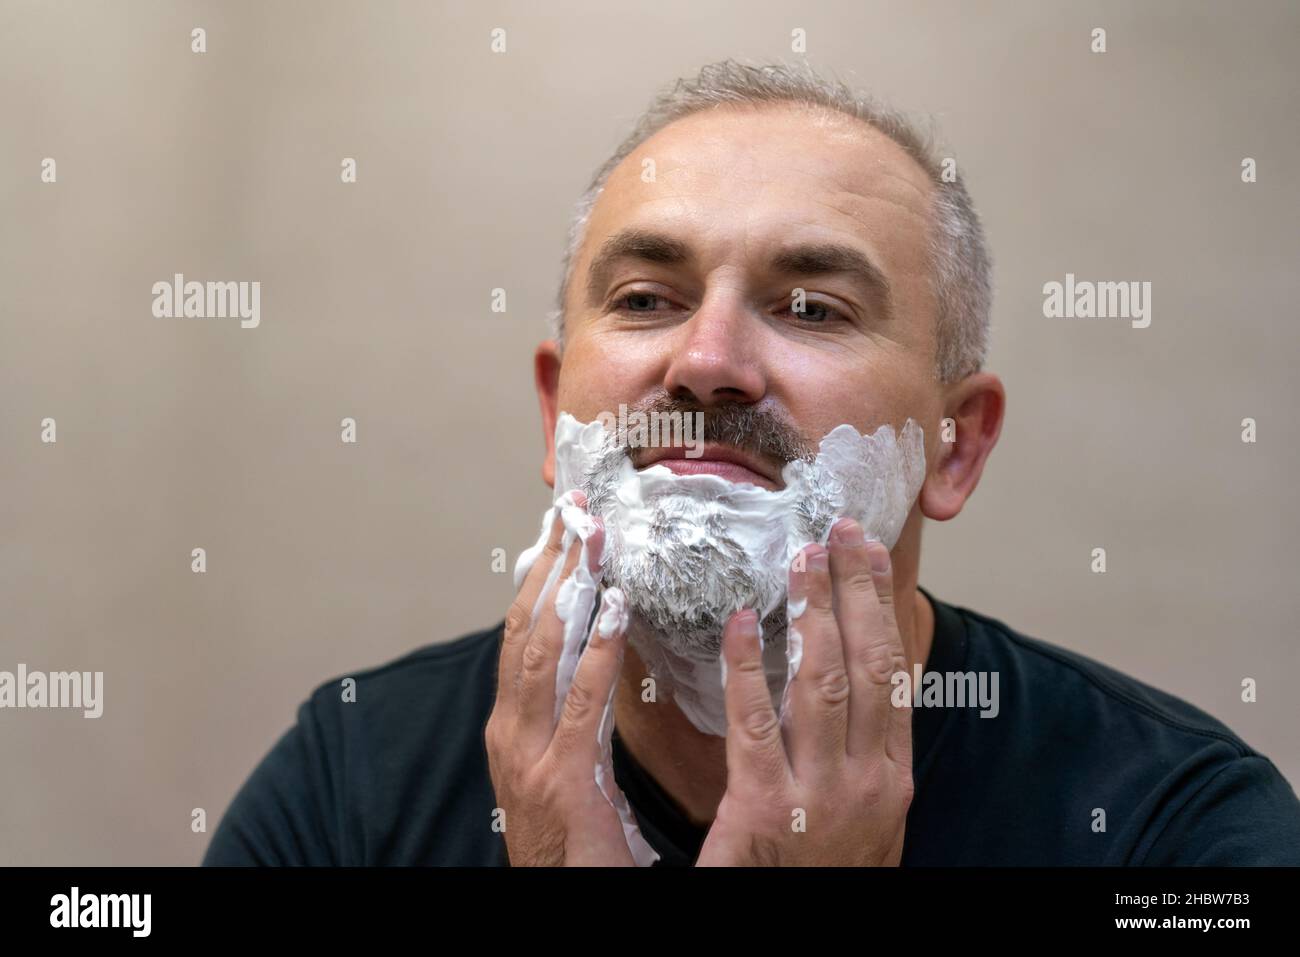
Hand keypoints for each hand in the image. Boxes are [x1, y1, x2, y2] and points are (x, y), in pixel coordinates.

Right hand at [485, 492, 645, 865]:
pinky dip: (599, 652)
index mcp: (511, 725)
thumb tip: (599, 658)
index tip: (558, 531)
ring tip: (592, 539)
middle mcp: (509, 730)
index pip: (521, 633)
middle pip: (525, 627)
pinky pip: (582, 703)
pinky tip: (617, 612)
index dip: (540, 578)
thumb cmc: (569, 845)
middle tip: (574, 512)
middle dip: (550, 567)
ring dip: (570, 590)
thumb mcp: (563, 766)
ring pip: (542, 652)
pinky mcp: (563, 778)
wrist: (558, 901)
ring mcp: (529, 753)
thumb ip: (576, 713)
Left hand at [696, 517, 913, 865]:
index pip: (895, 674)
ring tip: (800, 559)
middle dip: (855, 592)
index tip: (867, 553)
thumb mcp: (863, 820)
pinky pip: (756, 726)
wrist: (801, 940)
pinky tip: (743, 625)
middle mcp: (868, 783)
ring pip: (823, 686)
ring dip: (813, 615)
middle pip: (869, 666)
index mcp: (893, 780)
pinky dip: (750, 670)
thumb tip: (855, 687)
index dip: (881, 607)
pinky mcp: (764, 814)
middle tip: (839, 533)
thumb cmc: (824, 880)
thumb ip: (860, 758)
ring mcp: (820, 799)